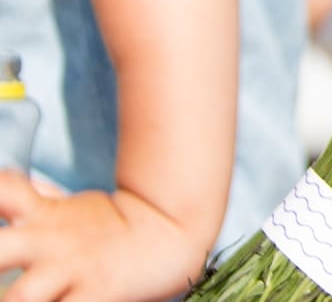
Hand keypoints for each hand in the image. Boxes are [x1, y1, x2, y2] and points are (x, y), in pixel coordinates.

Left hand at [0, 171, 209, 301]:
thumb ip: (36, 202)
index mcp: (43, 215)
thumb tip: (7, 186)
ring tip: (11, 301)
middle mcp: (50, 242)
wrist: (171, 235)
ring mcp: (71, 270)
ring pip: (20, 298)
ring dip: (11, 301)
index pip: (3, 191)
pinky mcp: (97, 296)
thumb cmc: (112, 225)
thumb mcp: (71, 207)